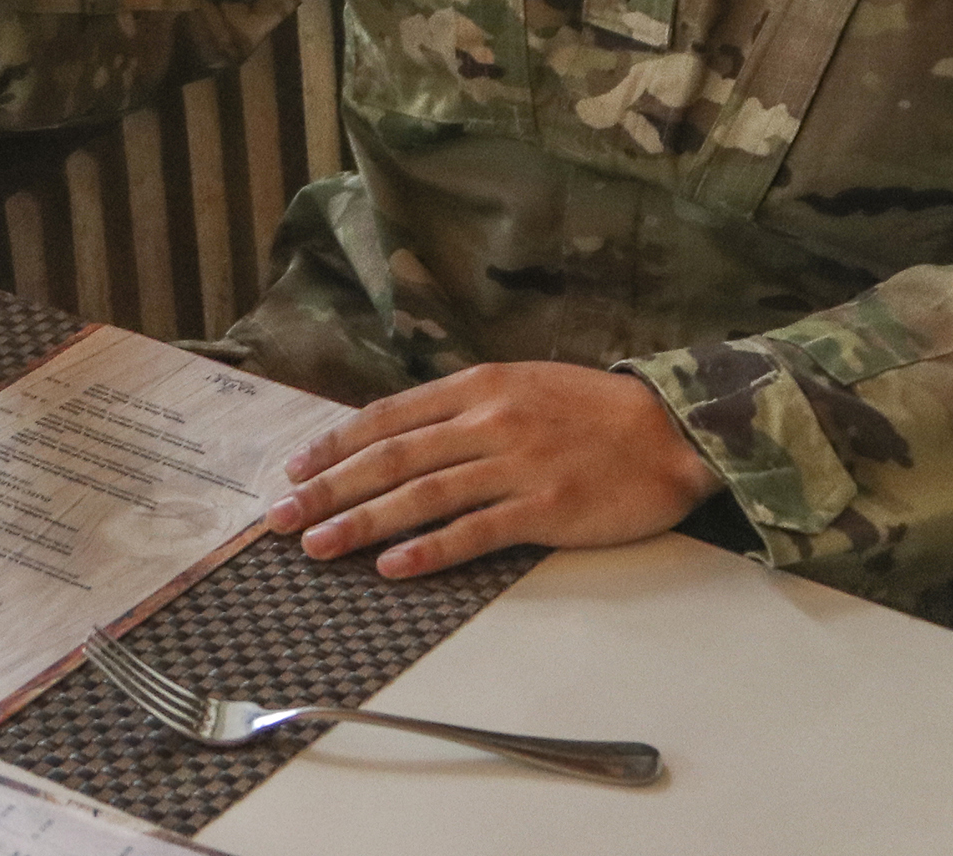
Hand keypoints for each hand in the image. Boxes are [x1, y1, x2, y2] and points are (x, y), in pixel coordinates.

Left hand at [262, 363, 723, 577]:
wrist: (670, 430)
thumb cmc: (590, 410)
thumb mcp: (518, 386)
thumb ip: (460, 409)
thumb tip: (395, 437)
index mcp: (476, 386)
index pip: (387, 417)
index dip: (334, 445)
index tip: (294, 469)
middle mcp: (487, 422)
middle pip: (390, 459)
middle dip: (328, 489)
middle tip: (282, 519)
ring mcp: (515, 466)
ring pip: (421, 497)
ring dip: (363, 524)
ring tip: (318, 547)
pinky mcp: (545, 510)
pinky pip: (475, 532)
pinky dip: (430, 550)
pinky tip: (393, 567)